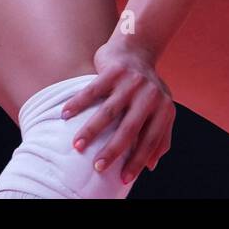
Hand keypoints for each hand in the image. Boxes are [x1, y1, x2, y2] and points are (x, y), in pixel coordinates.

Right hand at [60, 37, 175, 185]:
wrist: (137, 49)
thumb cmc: (147, 88)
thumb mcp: (161, 109)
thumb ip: (160, 136)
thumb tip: (151, 166)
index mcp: (163, 108)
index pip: (151, 139)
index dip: (139, 160)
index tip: (124, 179)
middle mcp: (150, 95)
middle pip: (130, 128)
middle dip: (113, 150)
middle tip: (97, 168)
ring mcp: (131, 82)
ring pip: (109, 111)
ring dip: (91, 130)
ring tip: (77, 146)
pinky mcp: (115, 70)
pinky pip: (92, 89)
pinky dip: (78, 103)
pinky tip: (65, 115)